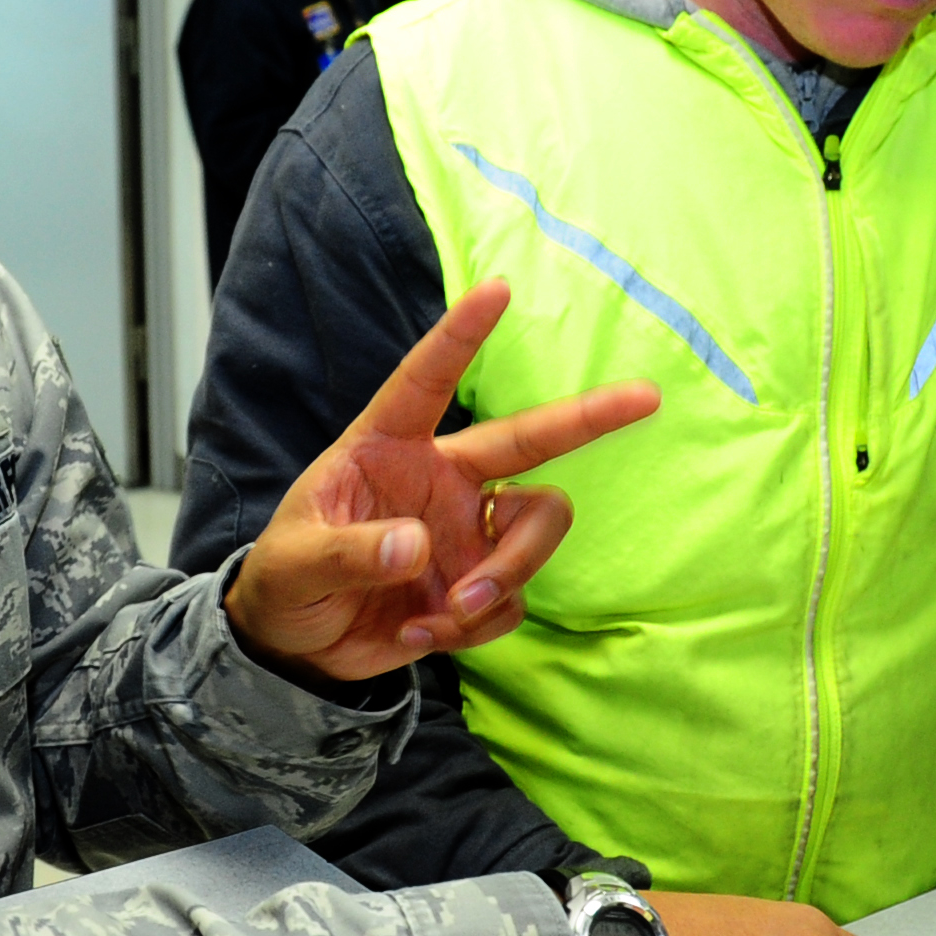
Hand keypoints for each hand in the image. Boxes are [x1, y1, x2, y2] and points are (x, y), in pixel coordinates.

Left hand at [224, 279, 658, 686]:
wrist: (297, 646)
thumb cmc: (287, 579)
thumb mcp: (296, 563)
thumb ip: (349, 552)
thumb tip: (415, 546)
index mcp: (388, 449)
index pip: (427, 382)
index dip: (461, 336)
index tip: (498, 289)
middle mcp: (442, 481)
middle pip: (530, 439)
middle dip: (589, 416)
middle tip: (647, 397)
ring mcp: (468, 533)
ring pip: (537, 527)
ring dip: (509, 572)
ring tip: (452, 611)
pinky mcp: (479, 585)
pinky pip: (512, 600)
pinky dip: (476, 625)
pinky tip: (420, 633)